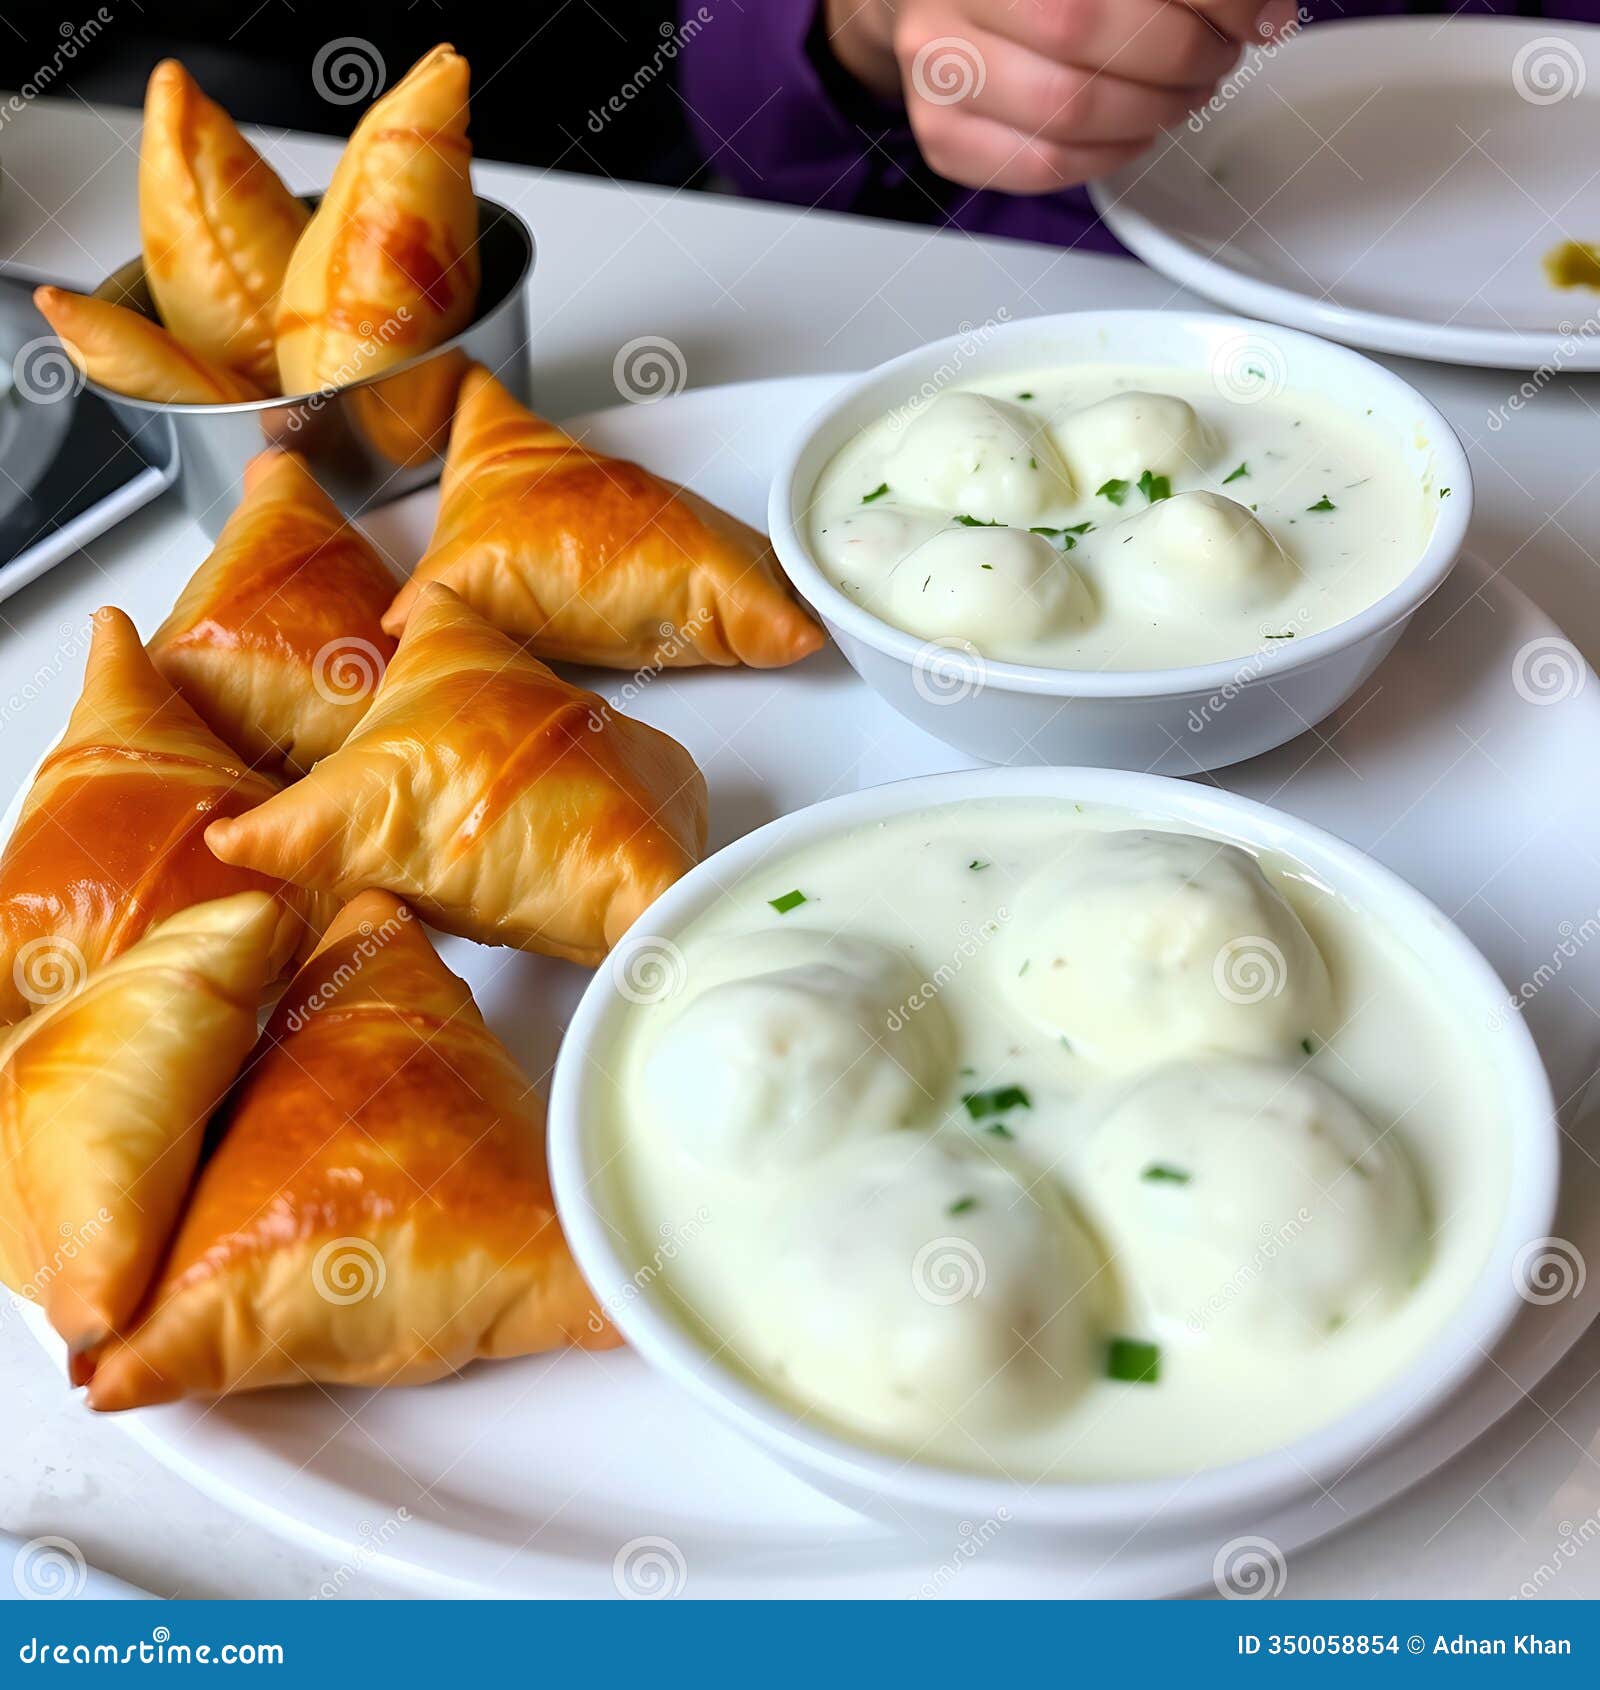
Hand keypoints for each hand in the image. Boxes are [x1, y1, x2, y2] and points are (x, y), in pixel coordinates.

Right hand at [825, 0, 1297, 192]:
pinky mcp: (943, 136)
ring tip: (1183, 94)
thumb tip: (1265, 12)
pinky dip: (1109, 155)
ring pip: (1067, 110)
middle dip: (1178, 54)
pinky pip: (1043, 166)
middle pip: (1082, 30)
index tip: (1254, 13)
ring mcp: (937, 72)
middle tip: (1216, 57)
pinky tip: (1135, 129)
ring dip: (1152, 111)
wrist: (949, 8)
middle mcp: (951, 2)